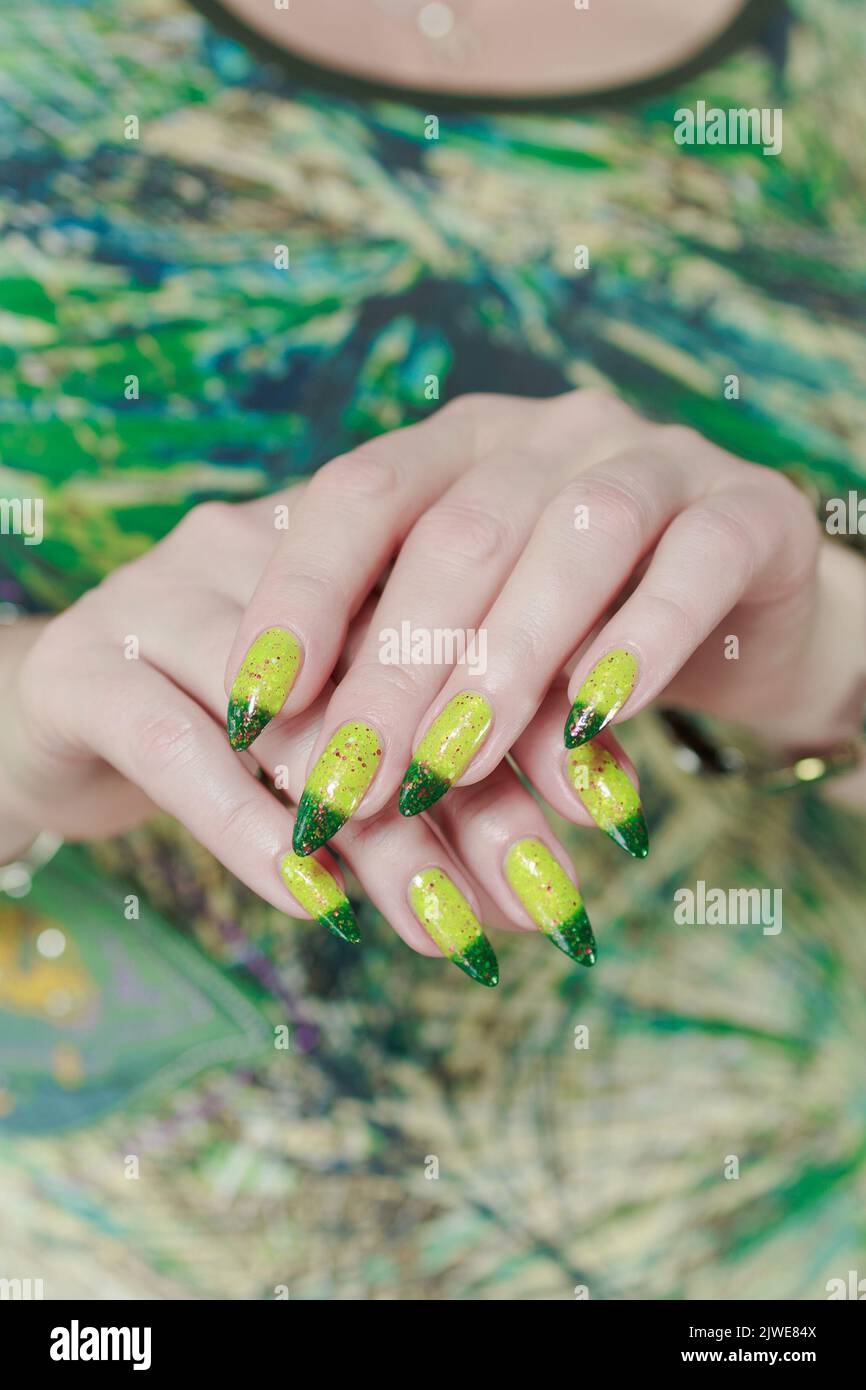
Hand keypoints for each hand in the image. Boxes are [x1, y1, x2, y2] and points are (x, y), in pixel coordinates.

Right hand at [0, 492, 625, 984]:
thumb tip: (559, 862)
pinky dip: (256, 835)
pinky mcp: (82, 665)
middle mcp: (257, 544)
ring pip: (293, 720)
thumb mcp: (336, 730)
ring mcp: (162, 594)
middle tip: (546, 901)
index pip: (454, 623)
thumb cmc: (221, 725)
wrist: (47, 711)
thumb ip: (431, 763)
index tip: (607, 816)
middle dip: (475, 797)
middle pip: (386, 672)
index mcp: (336, 537)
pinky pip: (181, 752)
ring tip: (450, 933)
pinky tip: (320, 908)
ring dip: (379, 837)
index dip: (533, 720)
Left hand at [227, 389, 863, 855]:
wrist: (743, 615)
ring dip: (504, 662)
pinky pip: (694, 563)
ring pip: (574, 538)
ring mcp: (656, 459)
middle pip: (458, 532)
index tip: (251, 704)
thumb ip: (414, 686)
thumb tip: (316, 786)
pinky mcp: (749, 510)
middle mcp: (550, 433)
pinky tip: (591, 725)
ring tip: (453, 767)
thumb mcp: (479, 651)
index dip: (299, 598)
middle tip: (349, 781)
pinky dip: (638, 643)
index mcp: (461, 447)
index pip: (360, 496)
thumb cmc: (578, 636)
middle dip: (393, 669)